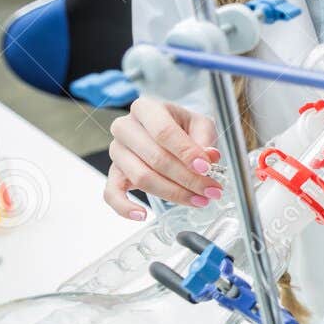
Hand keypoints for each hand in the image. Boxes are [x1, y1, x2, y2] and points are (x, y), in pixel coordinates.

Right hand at [103, 97, 220, 218]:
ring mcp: (117, 151)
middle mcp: (126, 128)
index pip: (164, 132)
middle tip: (211, 190)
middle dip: (187, 178)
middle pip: (155, 158)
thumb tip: (209, 156)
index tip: (206, 168)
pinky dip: (125, 207)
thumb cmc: (181, 126)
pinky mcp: (113, 173)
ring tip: (198, 200)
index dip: (186, 152)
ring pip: (141, 178)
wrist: (165, 131)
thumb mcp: (199, 124)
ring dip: (173, 194)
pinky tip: (142, 215)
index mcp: (146, 109)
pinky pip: (111, 193)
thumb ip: (205, 138)